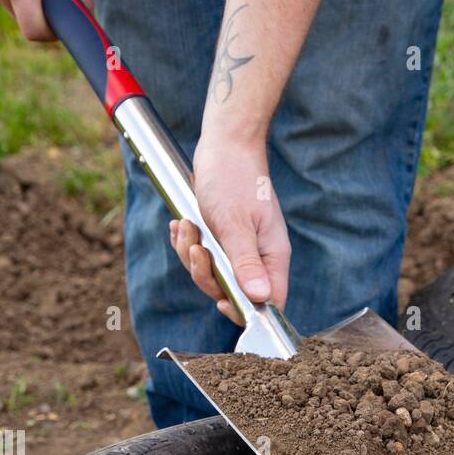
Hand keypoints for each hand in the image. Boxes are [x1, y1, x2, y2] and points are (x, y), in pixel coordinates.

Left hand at [170, 136, 290, 324]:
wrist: (225, 143)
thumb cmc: (234, 178)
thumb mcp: (235, 224)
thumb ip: (246, 264)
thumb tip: (259, 298)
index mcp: (272, 255)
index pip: (270, 301)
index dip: (246, 310)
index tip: (221, 302)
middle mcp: (259, 256)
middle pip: (233, 291)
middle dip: (206, 274)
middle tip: (196, 249)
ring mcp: (240, 247)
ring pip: (212, 273)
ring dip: (191, 254)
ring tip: (186, 226)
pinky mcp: (222, 237)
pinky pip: (202, 255)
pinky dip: (187, 243)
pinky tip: (181, 225)